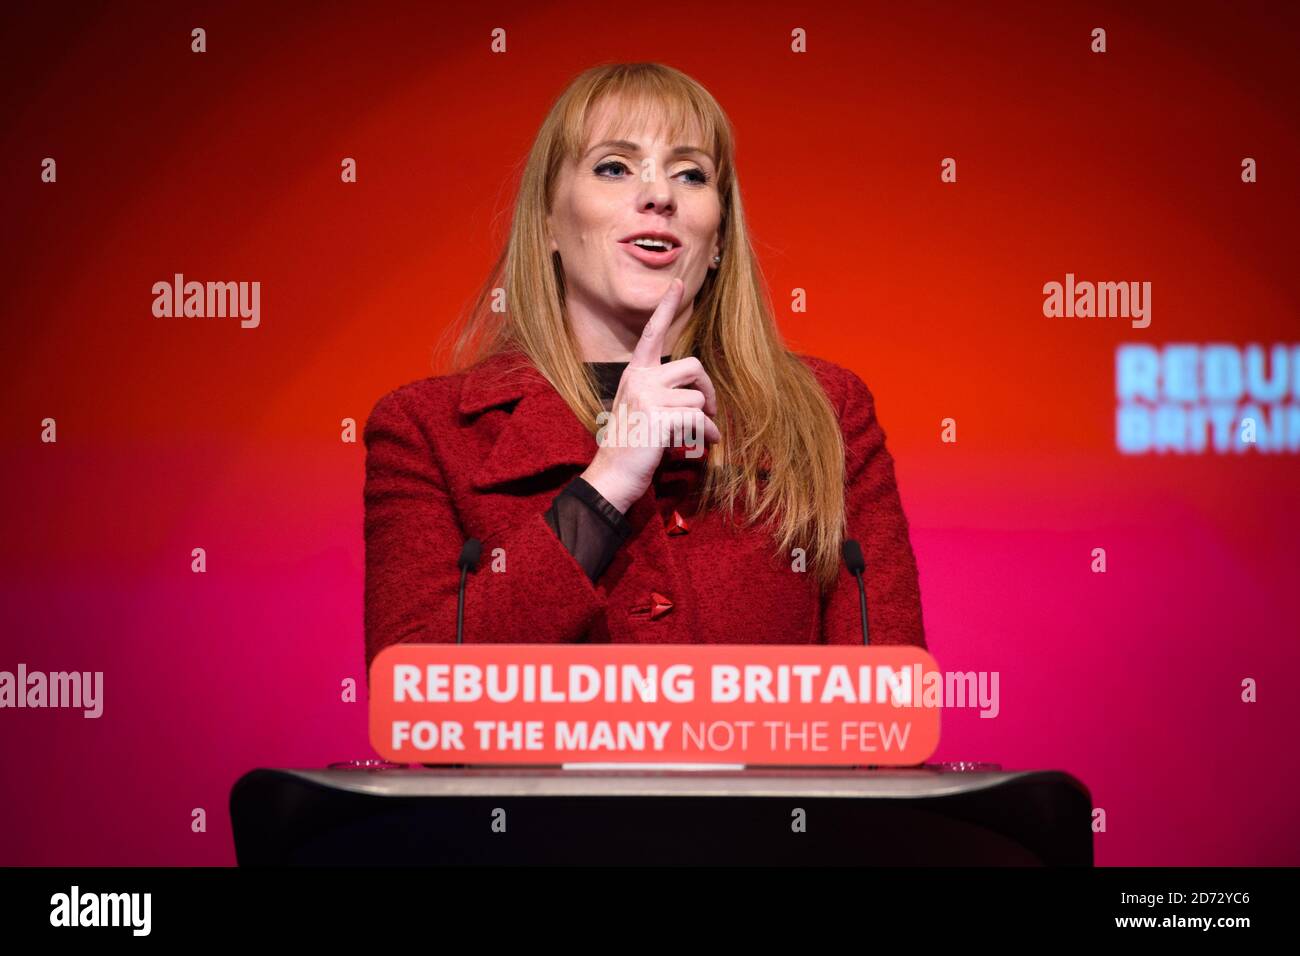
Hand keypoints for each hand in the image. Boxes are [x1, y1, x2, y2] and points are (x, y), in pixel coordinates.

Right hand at [580, 277, 721, 512]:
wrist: (612, 475)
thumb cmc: (631, 446)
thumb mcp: (639, 409)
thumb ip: (661, 393)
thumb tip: (698, 395)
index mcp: (635, 373)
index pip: (652, 333)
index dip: (666, 307)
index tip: (678, 283)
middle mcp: (639, 379)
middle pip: (693, 366)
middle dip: (708, 389)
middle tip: (711, 410)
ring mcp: (647, 397)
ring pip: (697, 398)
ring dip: (707, 419)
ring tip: (702, 435)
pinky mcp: (658, 418)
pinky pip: (698, 419)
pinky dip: (708, 434)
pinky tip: (707, 445)